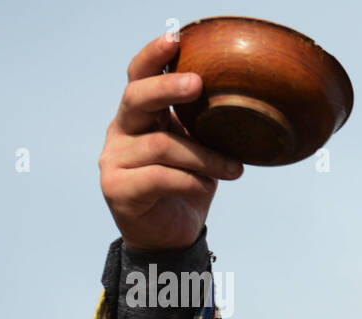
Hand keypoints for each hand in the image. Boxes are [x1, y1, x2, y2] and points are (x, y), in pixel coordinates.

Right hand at [98, 33, 243, 251]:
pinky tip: (207, 188)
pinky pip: (159, 177)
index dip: (153, 57)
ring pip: (162, 145)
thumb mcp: (200, 151)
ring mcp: (114, 160)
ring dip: (205, 156)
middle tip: (200, 85)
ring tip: (234, 170)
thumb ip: (206, 128)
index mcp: (140, 117)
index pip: (138, 77)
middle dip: (169, 88)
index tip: (175, 39)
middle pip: (137, 99)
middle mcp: (121, 132)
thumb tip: (247, 102)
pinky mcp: (117, 189)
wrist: (172, 237)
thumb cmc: (187, 187)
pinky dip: (190, 181)